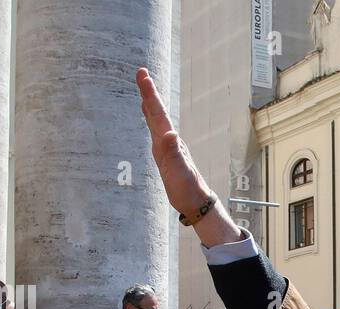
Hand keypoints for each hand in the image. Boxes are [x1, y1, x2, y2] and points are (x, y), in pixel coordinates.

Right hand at [137, 67, 238, 247]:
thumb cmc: (188, 190)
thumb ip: (174, 153)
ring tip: (145, 92)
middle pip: (157, 113)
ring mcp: (169, 149)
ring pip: (157, 122)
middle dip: (149, 93)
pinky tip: (152, 122)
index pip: (158, 114)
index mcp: (170, 142)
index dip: (149, 94)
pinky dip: (152, 123)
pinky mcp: (167, 157)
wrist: (198, 203)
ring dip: (150, 106)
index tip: (142, 74)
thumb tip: (170, 133)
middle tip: (141, 73)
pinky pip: (157, 134)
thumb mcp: (179, 172)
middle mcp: (170, 142)